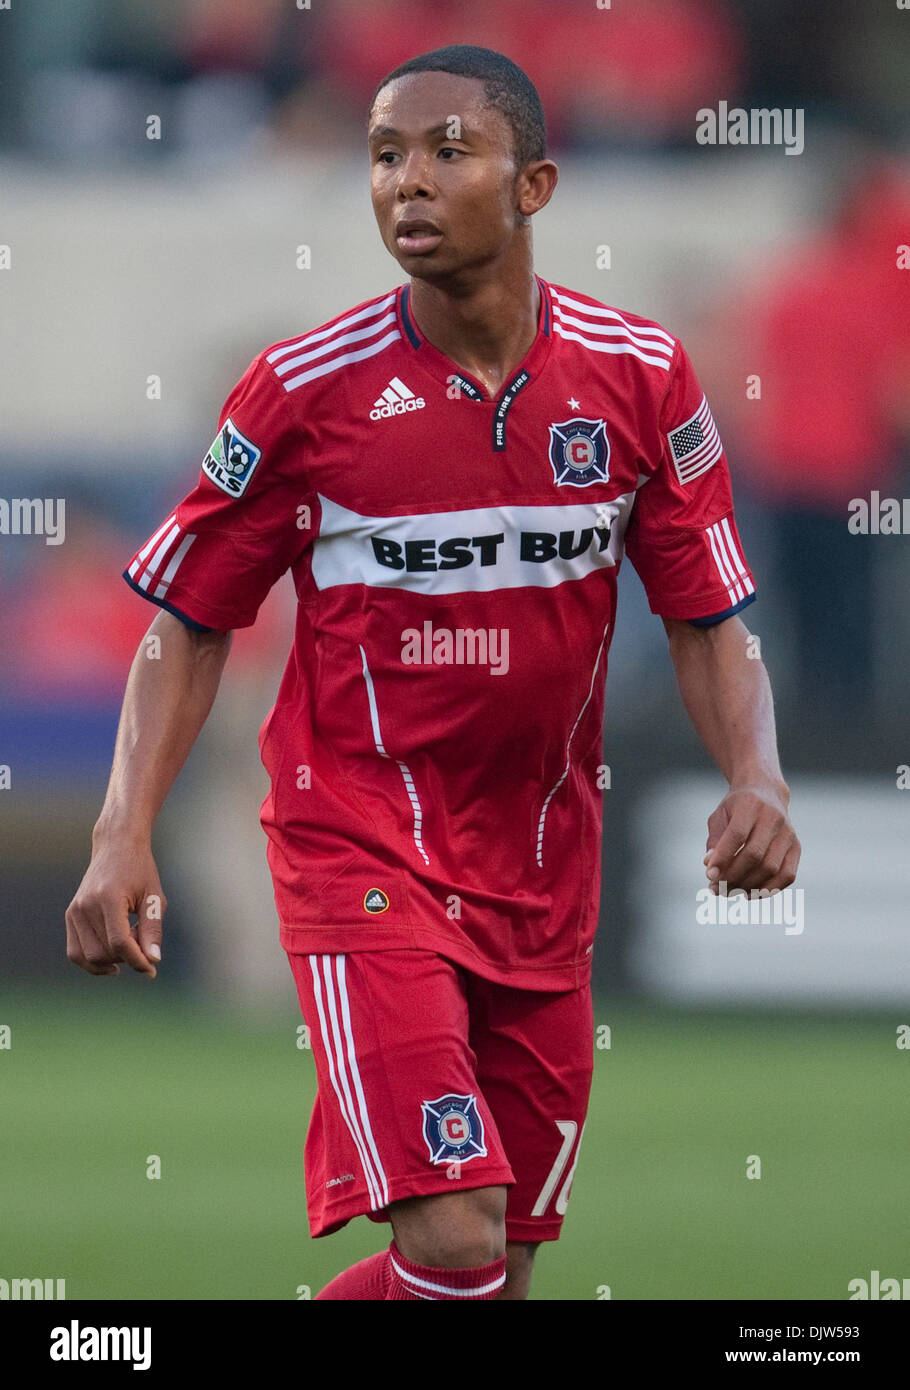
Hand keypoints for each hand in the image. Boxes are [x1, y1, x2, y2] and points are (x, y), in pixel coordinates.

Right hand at [65, 839, 164, 976]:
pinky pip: (75, 952)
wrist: (116, 846)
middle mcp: (85, 905)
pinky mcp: (70, 915)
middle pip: (103, 952)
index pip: (119, 942)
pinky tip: (113, 962)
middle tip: (143, 946)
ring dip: (111, 961)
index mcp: (108, 897)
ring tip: (130, 946)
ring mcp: (74, 911)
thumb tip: (153, 960)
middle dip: (126, 959)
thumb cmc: (140, 870)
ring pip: (88, 957)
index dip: (137, 960)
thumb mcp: (154, 897)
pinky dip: (93, 962)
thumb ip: (152, 929)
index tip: (152, 968)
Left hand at [703, 784, 799, 894]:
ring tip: (728, 892)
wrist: (767, 792)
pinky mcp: (796, 847)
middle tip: (716, 889)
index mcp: (751, 805)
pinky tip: (749, 894)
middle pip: (755, 855)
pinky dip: (769, 889)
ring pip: (771, 868)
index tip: (709, 875)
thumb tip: (710, 866)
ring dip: (747, 885)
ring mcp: (788, 833)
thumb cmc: (737, 807)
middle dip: (733, 876)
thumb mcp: (720, 815)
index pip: (737, 835)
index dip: (723, 858)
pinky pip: (787, 875)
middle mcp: (773, 818)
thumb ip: (715, 839)